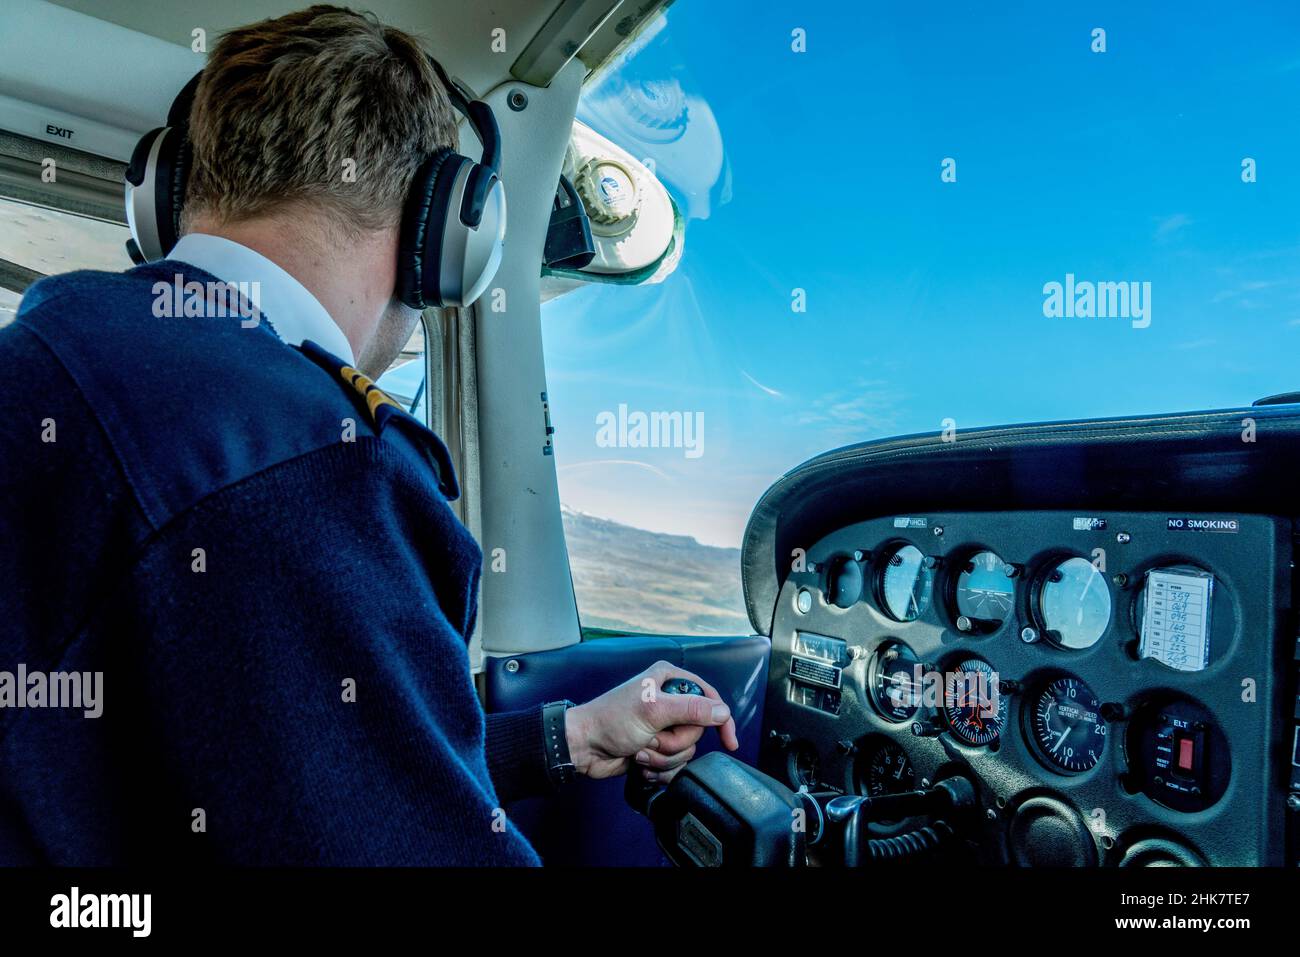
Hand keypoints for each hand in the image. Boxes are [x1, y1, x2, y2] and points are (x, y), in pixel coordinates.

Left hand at [564, 661, 739, 782]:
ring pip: (686, 750)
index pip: (709, 697)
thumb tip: (723, 712)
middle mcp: (668, 700)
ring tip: (641, 749)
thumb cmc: (610, 720)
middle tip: (652, 738)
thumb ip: (691, 709)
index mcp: (669, 679)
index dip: (721, 719)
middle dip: (675, 742)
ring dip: (663, 756)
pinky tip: (640, 761)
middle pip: (697, 730)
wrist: (583, 747)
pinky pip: (673, 764)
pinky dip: (658, 767)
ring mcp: (661, 726)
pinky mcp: (655, 747)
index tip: (730, 742)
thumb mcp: (653, 710)